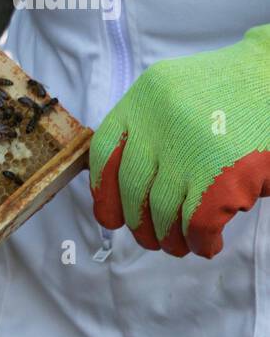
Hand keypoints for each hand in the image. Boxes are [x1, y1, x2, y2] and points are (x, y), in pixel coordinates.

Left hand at [90, 24, 269, 256]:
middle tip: (151, 238)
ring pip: (163, 211)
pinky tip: (206, 244)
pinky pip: (198, 223)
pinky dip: (200, 240)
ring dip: (169, 238)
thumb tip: (125, 189)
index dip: (103, 192)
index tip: (110, 217)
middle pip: (133, 188)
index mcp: (144, 98)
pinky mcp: (225, 175)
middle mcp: (160, 122)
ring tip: (178, 245)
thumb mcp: (175, 93)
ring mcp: (191, 150)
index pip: (104, 154)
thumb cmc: (233, 91)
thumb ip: (148, 128)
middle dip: (139, 223)